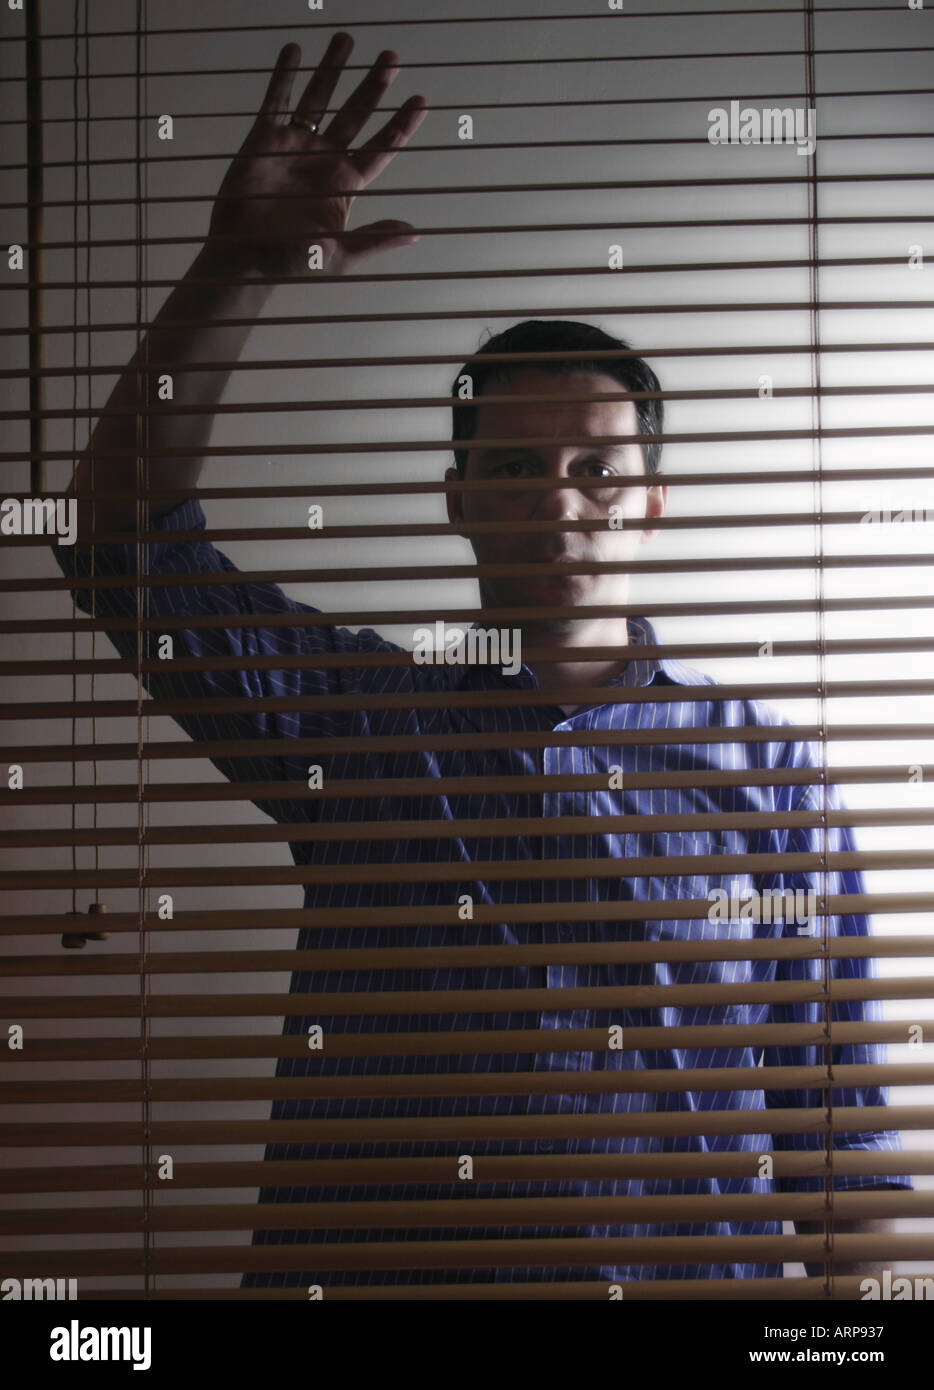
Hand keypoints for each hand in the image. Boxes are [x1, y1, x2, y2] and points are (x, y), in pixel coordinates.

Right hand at [206, 34, 427, 276]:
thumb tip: (415, 233)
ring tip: (346, 38)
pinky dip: (284, 76)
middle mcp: (325, 159)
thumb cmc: (292, 262)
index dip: (400, 124)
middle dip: (374, 85)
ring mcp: (296, 146)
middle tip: (392, 57)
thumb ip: (374, 239)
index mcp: (346, 183)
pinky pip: (277, 101)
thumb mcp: (339, 253)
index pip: (381, 147)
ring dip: (333, 68)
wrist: (244, 258)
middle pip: (357, 113)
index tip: (420, 101)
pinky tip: (295, 50)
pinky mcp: (264, 140)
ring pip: (320, 98)